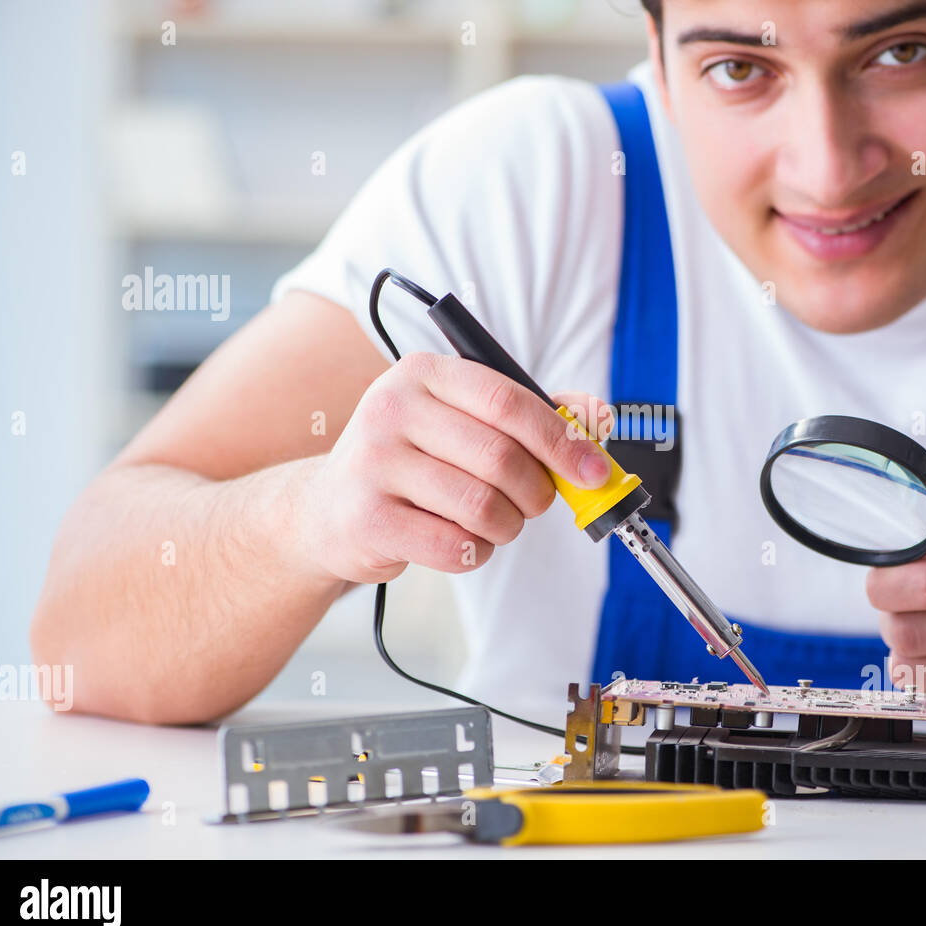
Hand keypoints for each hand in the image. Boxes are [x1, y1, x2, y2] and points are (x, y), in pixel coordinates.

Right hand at [296, 350, 613, 582]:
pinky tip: (462, 541)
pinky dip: (475, 552)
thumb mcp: (462, 420)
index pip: (510, 401)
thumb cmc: (412, 461)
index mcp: (424, 374)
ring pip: (482, 506)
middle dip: (537, 492)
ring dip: (506, 526)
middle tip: (536, 503)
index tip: (594, 472)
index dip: (563, 440)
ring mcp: (374, 465)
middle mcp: (392, 409)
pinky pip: (455, 546)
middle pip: (502, 458)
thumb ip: (532, 413)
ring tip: (494, 522)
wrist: (328, 510)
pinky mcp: (368, 519)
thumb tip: (598, 418)